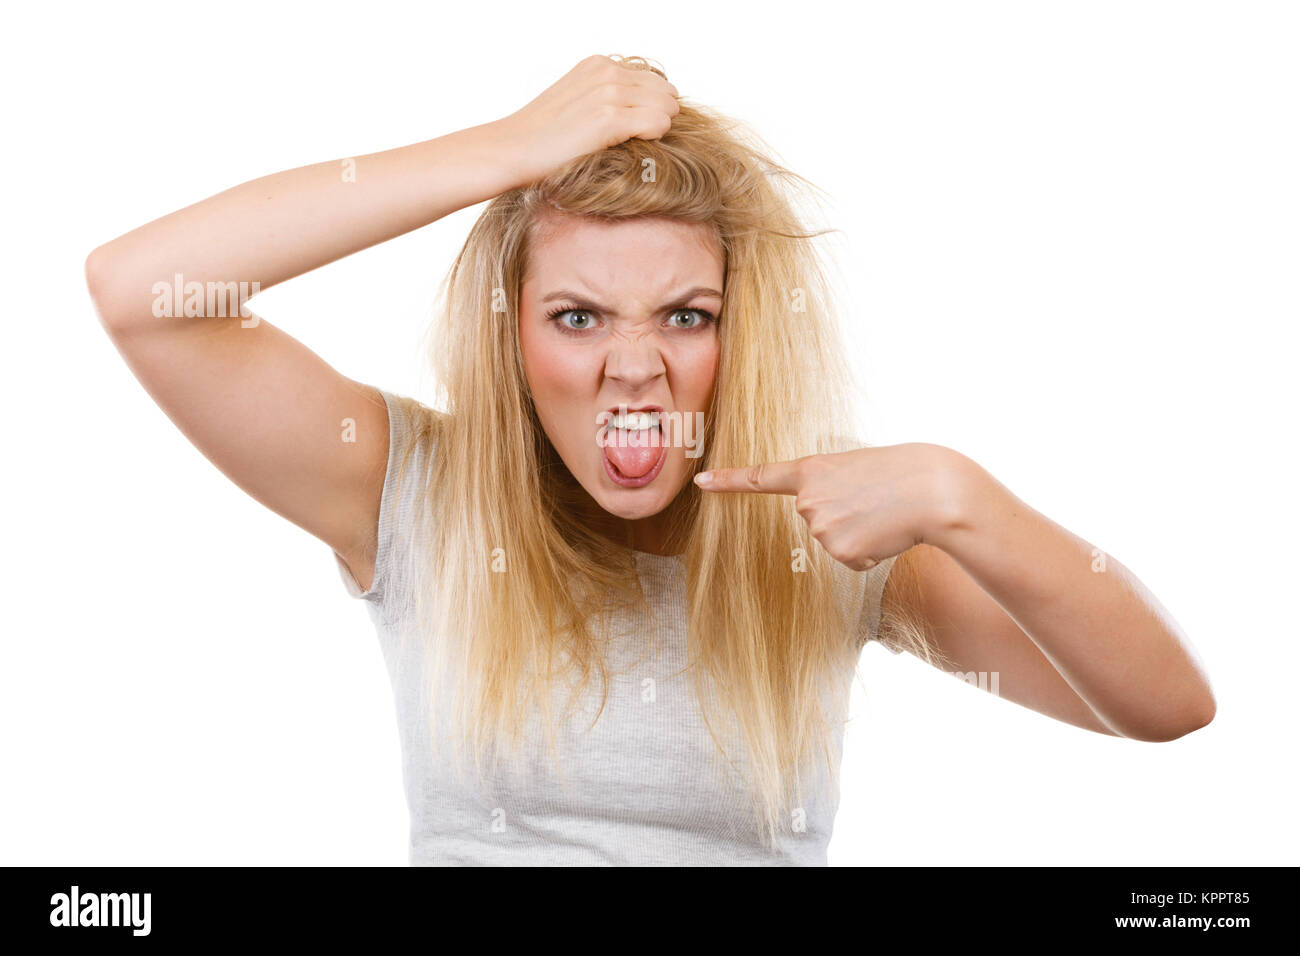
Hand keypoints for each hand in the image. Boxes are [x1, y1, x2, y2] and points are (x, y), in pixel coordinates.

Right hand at [494, 55, 679, 187]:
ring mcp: (609, 93)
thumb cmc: (542, 136)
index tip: (638, 126)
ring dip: (659, 128)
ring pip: (666, 107)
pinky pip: (659, 124)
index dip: (652, 105)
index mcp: (598, 64)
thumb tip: (642, 110)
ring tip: (637, 144)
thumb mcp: (576, 100)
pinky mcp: (610, 119)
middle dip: (661, 114)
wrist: (512, 149)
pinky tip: (636, 147)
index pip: (652, 80)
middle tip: (642, 138)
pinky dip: (656, 137)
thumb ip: (607, 96)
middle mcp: (606, 72)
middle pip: (665, 91)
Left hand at [694, 443, 976, 570]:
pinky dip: (871, 551)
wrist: (934, 490)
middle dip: (843, 515)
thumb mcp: (857, 467)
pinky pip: (852, 560)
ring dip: (860, 533)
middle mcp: (807, 501)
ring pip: (835, 542)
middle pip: (815, 520)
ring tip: (883, 512)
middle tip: (873, 497)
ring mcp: (821, 529)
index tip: (701, 481)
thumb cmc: (904, 472)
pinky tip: (886, 532)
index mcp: (811, 470)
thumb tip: (827, 519)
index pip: (761, 478)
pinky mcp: (840, 553)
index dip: (729, 480)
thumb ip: (831, 487)